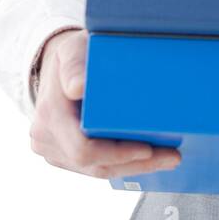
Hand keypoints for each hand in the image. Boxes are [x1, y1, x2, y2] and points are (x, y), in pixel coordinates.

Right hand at [29, 28, 181, 179]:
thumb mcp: (72, 50)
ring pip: (97, 170)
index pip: (83, 148)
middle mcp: (46, 137)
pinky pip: (94, 167)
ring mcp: (52, 150)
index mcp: (51, 114)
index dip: (117, 154)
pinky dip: (122, 164)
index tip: (148, 149)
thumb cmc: (71, 56)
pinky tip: (148, 159)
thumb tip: (78, 87)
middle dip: (135, 163)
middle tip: (172, 156)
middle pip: (94, 164)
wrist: (54, 69)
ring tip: (167, 158)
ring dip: (134, 167)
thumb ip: (74, 65)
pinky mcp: (62, 156)